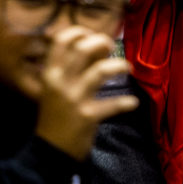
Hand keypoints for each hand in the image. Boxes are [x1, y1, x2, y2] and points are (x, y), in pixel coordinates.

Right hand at [34, 26, 138, 159]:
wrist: (50, 152)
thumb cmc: (54, 117)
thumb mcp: (54, 89)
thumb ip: (71, 69)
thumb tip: (96, 49)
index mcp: (50, 73)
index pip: (62, 41)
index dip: (80, 32)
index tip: (93, 35)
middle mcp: (60, 81)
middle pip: (83, 49)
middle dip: (102, 43)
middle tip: (111, 48)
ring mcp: (74, 98)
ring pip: (100, 71)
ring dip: (119, 66)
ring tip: (127, 68)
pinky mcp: (88, 115)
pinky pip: (112, 104)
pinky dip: (126, 102)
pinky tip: (133, 103)